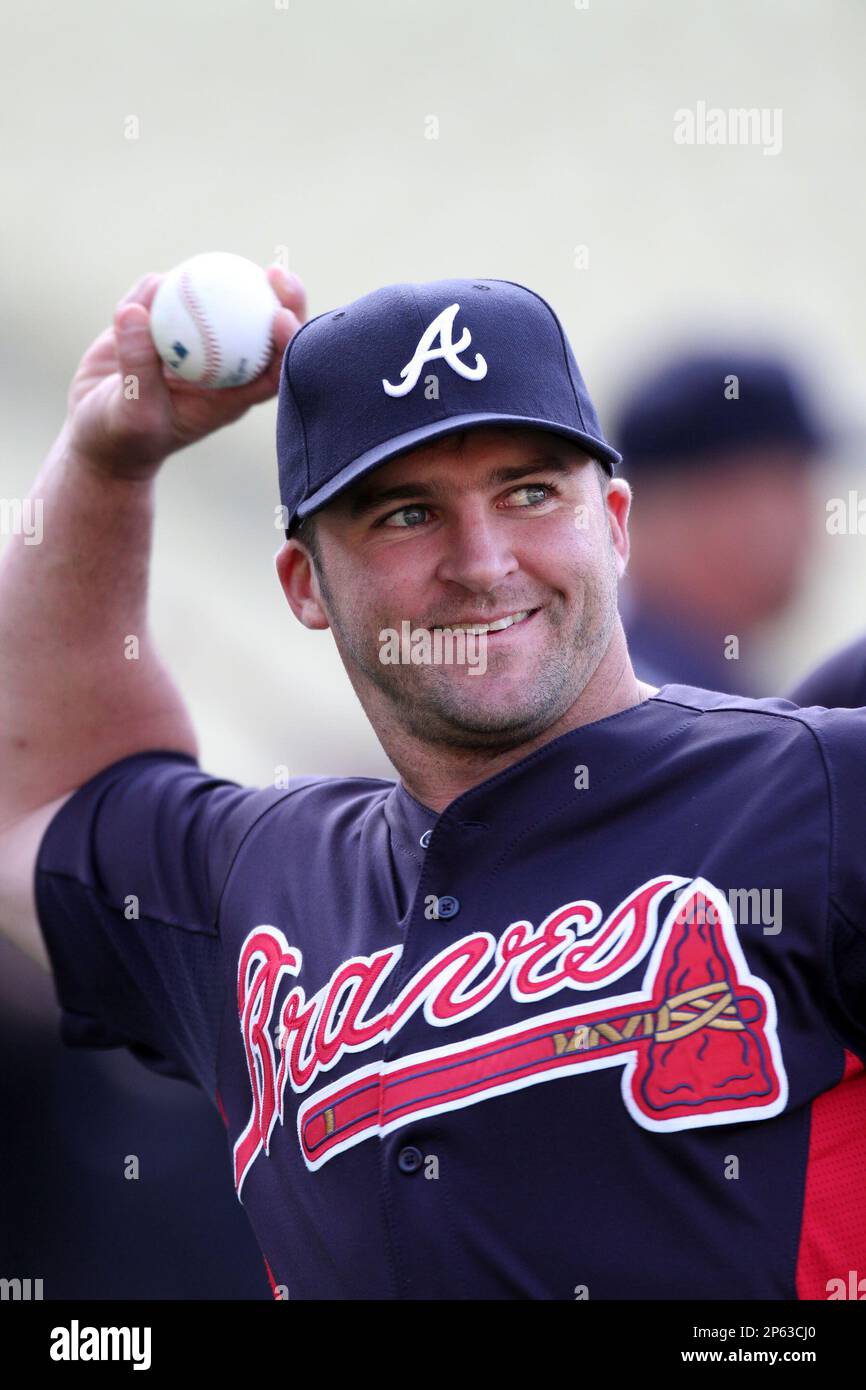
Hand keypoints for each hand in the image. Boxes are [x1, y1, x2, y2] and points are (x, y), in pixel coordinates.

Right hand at [64, 264, 306, 479]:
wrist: (96, 435)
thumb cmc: (123, 438)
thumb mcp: (132, 412)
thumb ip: (138, 367)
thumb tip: (136, 312)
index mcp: (230, 396)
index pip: (274, 369)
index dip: (291, 342)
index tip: (282, 316)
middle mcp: (219, 366)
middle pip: (263, 329)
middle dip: (282, 298)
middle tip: (275, 272)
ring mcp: (191, 342)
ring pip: (214, 303)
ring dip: (218, 281)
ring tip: (203, 266)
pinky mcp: (158, 326)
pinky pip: (164, 296)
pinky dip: (157, 289)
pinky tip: (149, 289)